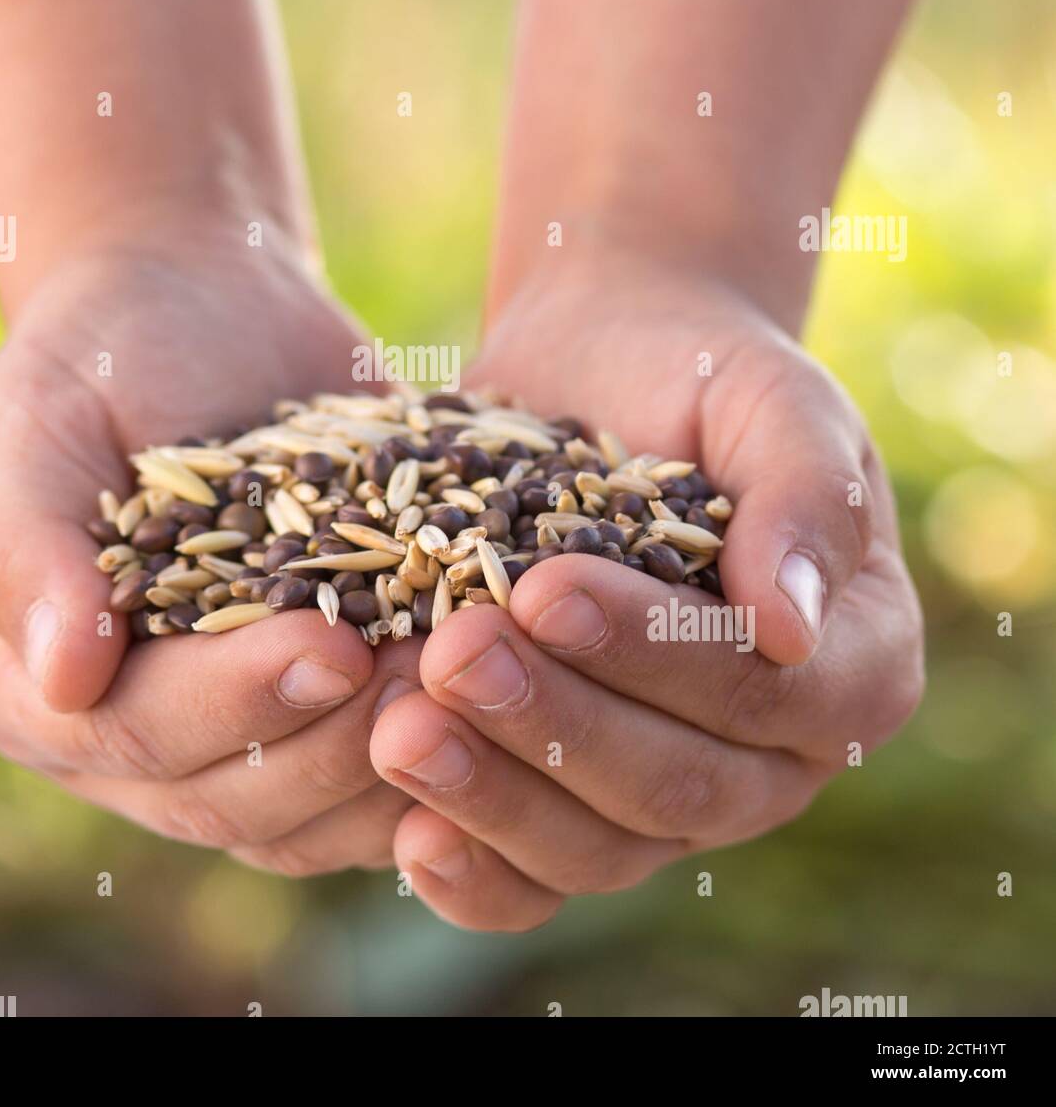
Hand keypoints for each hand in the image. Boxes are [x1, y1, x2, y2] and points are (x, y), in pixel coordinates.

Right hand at [0, 230, 419, 875]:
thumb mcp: (33, 427)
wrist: (203, 315)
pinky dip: (437, 756)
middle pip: (230, 798)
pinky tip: (508, 711)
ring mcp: (227, 729)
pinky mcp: (313, 709)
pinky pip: (369, 775)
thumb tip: (64, 678)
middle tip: (428, 675)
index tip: (331, 643)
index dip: (234, 702)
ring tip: (478, 688)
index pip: (131, 735)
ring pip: (311, 812)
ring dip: (397, 766)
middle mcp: (126, 736)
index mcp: (30, 688)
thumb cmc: (98, 360)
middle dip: (333, 744)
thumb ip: (28, 548)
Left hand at [370, 247, 924, 929]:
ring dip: (494, 801)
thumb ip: (803, 496)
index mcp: (849, 667)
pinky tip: (406, 840)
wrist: (602, 369)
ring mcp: (664, 788)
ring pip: (596, 848)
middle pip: (672, 788)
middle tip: (453, 658)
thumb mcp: (770, 401)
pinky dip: (475, 874)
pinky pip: (536, 878)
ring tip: (399, 737)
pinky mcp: (571, 794)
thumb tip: (794, 627)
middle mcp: (766, 755)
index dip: (649, 654)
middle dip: (555, 727)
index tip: (542, 591)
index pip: (754, 693)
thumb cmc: (700, 377)